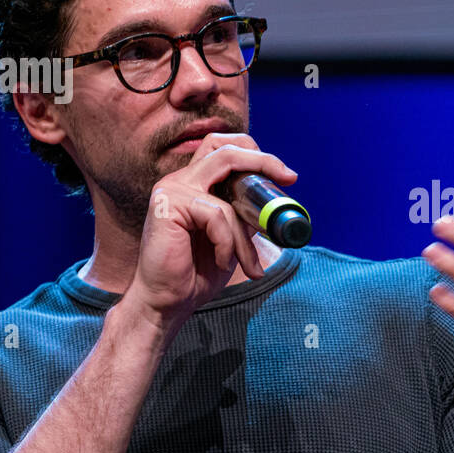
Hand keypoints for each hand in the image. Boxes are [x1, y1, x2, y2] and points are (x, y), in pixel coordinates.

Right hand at [125, 133, 297, 328]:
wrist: (166, 302)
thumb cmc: (195, 274)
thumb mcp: (232, 239)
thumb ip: (245, 216)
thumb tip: (274, 204)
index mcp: (195, 183)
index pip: (224, 150)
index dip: (256, 154)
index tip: (287, 175)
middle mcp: (181, 180)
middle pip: (224, 150)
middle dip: (262, 161)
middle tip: (288, 177)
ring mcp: (171, 189)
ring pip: (228, 197)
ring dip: (245, 235)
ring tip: (248, 263)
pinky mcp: (167, 205)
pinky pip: (217, 215)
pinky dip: (227, 242)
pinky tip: (220, 261)